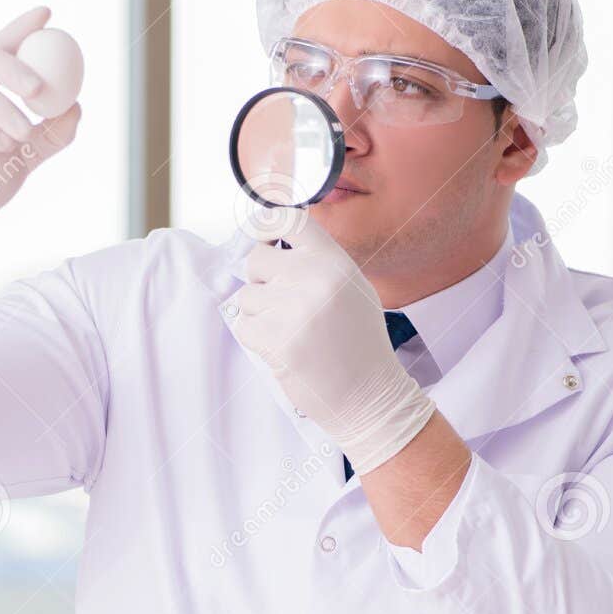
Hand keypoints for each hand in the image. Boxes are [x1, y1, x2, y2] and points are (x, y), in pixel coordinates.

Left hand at [230, 218, 436, 474]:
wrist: (369, 394)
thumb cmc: (358, 342)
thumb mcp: (351, 287)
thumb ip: (316, 262)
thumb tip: (270, 243)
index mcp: (333, 261)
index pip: (288, 220)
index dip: (266, 225)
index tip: (261, 237)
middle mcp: (313, 277)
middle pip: (255, 258)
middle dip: (260, 280)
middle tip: (281, 303)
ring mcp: (293, 308)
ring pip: (246, 296)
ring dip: (259, 314)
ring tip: (291, 331)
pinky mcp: (275, 340)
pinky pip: (243, 326)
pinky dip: (256, 339)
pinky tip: (284, 349)